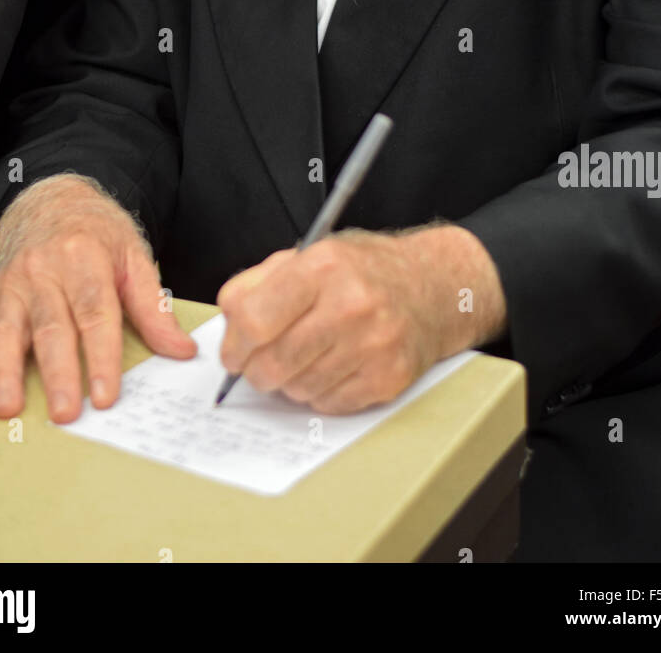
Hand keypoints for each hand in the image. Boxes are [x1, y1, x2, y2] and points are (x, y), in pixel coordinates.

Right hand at [0, 176, 195, 421]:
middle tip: (64, 412)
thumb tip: (181, 351)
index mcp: (86, 258)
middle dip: (57, 372)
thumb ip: (154, 307)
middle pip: (52, 326)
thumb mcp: (133, 257)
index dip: (101, 356)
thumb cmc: (98, 234)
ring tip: (6, 407)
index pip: (96, 312)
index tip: (105, 395)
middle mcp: (45, 270)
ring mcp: (14, 283)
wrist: (53, 201)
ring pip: (7, 329)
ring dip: (4, 371)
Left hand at [216, 224, 505, 413]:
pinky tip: (332, 366)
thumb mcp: (309, 254)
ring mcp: (373, 345)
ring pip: (296, 390)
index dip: (234, 343)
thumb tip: (228, 324)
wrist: (432, 288)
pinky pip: (327, 405)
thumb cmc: (363, 272)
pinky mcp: (387, 378)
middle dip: (256, 370)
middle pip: (271, 363)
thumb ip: (259, 282)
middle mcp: (350, 304)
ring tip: (306, 356)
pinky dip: (319, 393)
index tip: (234, 350)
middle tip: (261, 362)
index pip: (254, 319)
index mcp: (323, 266)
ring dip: (290, 381)